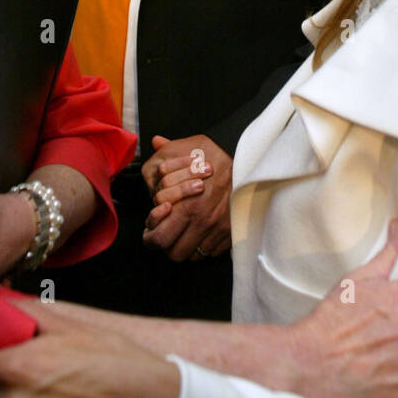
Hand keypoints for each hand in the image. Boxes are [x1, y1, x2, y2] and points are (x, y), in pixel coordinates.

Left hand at [141, 134, 232, 260]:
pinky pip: (212, 251)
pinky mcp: (231, 231)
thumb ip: (163, 154)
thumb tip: (155, 141)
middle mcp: (201, 222)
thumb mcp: (184, 149)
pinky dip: (205, 245)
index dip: (151, 239)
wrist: (247, 158)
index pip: (159, 240)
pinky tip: (202, 232)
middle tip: (168, 235)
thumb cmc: (214, 154)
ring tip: (185, 234)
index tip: (152, 232)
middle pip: (175, 254)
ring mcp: (217, 229)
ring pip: (194, 255)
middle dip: (168, 247)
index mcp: (184, 207)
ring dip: (187, 247)